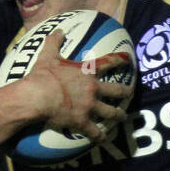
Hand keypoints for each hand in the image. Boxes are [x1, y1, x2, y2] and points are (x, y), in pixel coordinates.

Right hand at [16, 28, 133, 142]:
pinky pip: (94, 132)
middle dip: (126, 92)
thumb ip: (54, 42)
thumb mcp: (48, 55)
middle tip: (131, 92)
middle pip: (116, 91)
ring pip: (111, 113)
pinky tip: (103, 140)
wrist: (38, 96)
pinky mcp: (82, 122)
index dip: (120, 60)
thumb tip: (59, 30)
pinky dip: (99, 136)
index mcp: (87, 72)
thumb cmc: (43, 76)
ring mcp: (89, 107)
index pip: (108, 63)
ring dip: (118, 115)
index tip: (129, 59)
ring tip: (122, 117)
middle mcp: (92, 89)